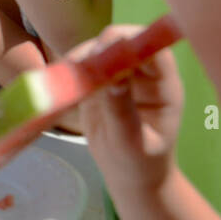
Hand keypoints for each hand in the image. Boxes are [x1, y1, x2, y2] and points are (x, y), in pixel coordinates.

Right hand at [75, 25, 182, 198]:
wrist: (129, 176)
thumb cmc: (139, 163)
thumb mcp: (131, 143)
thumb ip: (122, 109)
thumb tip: (114, 75)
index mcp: (164, 87)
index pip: (154, 50)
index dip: (131, 43)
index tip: (103, 50)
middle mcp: (143, 75)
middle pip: (122, 43)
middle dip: (97, 48)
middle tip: (75, 66)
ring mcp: (119, 77)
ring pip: (97, 51)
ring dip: (77, 60)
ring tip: (61, 81)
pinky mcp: (97, 83)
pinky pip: (81, 68)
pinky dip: (67, 72)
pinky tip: (57, 86)